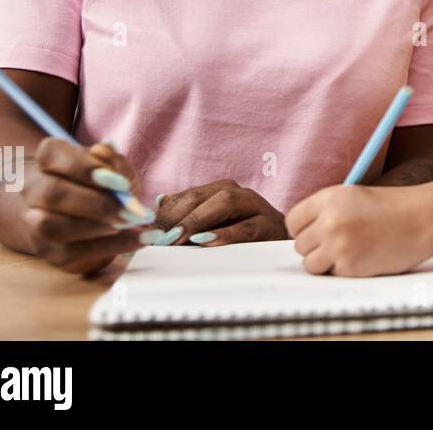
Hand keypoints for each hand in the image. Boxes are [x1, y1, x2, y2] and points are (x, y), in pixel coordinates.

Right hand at [19, 137, 154, 274]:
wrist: (71, 211)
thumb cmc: (95, 182)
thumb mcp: (109, 165)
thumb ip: (110, 159)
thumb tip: (107, 149)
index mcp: (46, 159)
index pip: (53, 155)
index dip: (85, 168)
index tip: (121, 183)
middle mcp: (32, 188)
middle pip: (53, 194)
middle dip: (97, 205)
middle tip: (133, 213)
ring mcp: (33, 221)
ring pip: (51, 226)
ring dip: (97, 228)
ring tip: (132, 225)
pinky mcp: (46, 250)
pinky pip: (71, 253)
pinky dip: (111, 247)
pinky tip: (141, 241)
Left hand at [153, 179, 287, 245]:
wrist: (283, 243)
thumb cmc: (244, 233)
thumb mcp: (213, 223)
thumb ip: (188, 212)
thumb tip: (160, 201)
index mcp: (222, 189)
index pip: (187, 195)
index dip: (166, 212)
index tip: (148, 232)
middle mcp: (239, 193)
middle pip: (203, 195)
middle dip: (177, 216)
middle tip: (159, 237)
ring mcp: (256, 207)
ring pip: (225, 202)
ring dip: (197, 220)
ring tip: (178, 237)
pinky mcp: (270, 226)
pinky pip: (246, 227)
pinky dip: (225, 234)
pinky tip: (206, 242)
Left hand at [287, 183, 432, 276]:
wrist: (425, 218)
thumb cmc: (392, 207)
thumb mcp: (354, 197)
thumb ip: (325, 212)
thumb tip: (300, 236)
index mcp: (329, 199)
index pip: (292, 221)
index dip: (304, 229)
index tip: (317, 232)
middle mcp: (330, 222)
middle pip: (300, 245)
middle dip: (317, 246)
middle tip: (341, 241)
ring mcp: (339, 246)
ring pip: (310, 264)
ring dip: (325, 262)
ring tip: (349, 251)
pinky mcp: (350, 267)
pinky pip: (333, 274)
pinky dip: (345, 270)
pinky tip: (365, 257)